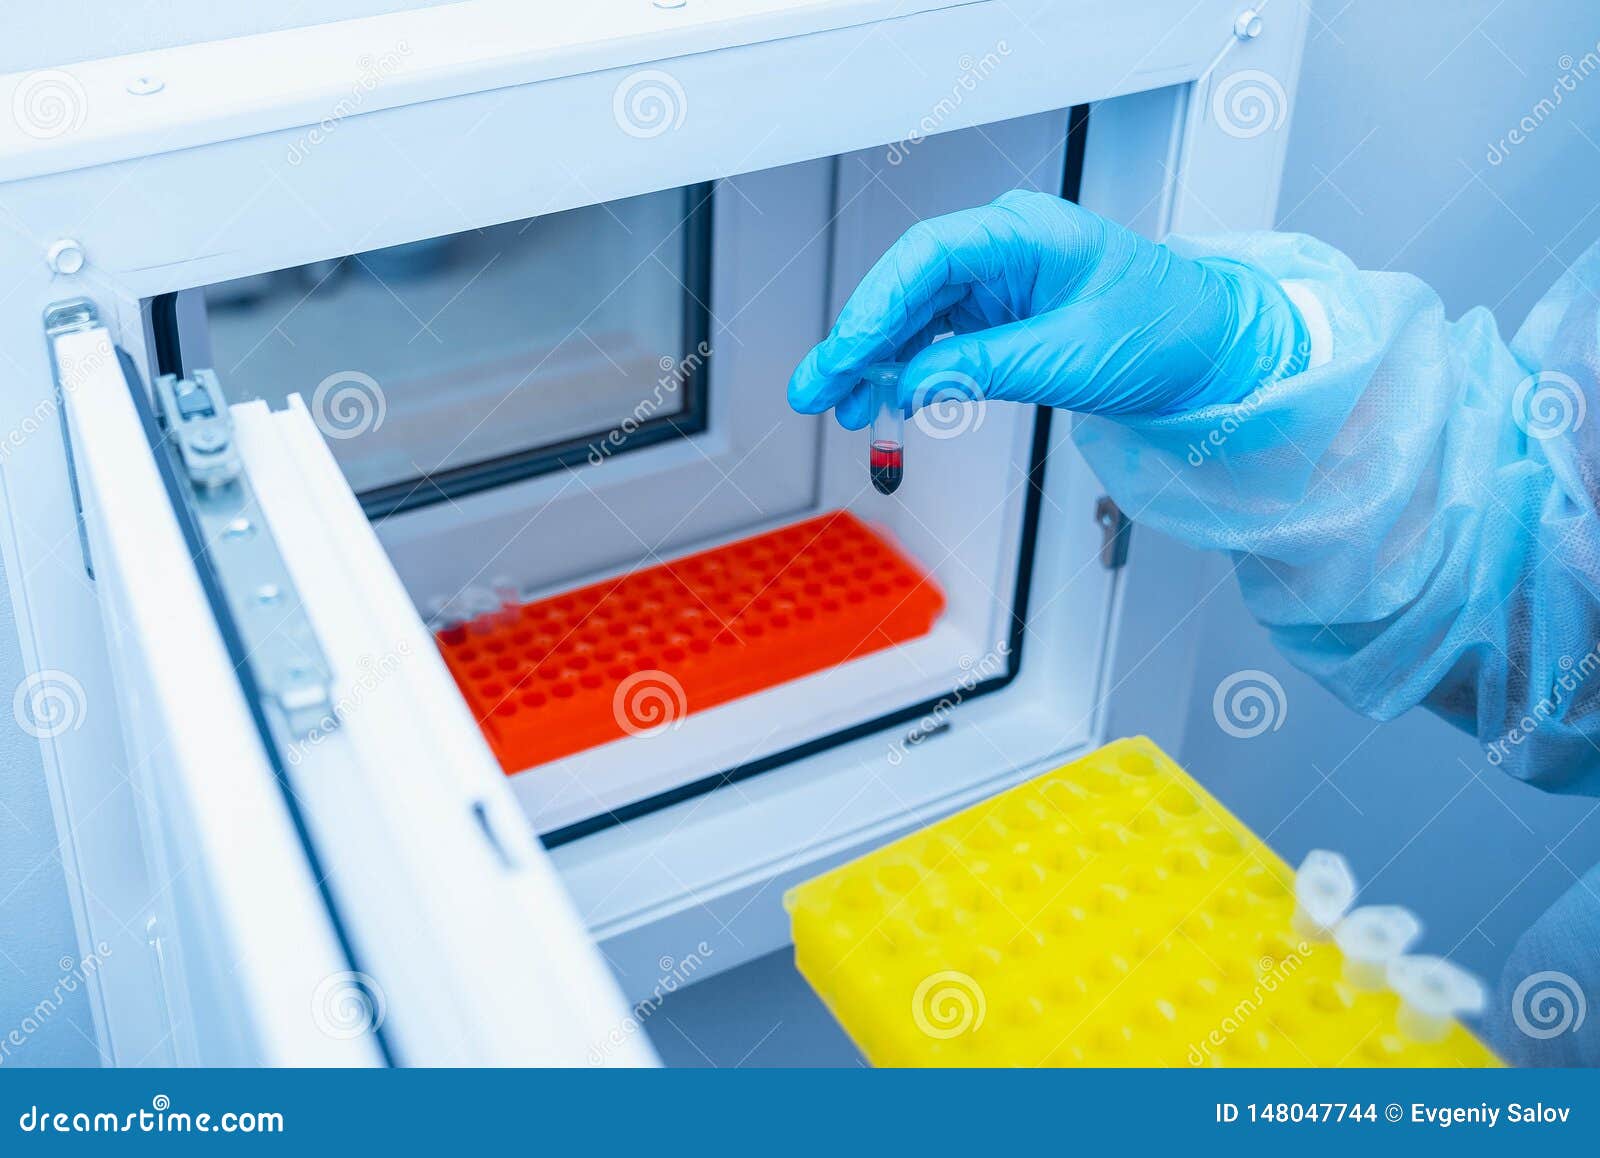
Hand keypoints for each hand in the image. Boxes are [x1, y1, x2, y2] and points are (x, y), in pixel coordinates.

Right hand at [787, 190, 1306, 426]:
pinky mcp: (1004, 318)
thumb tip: (911, 387)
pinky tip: (887, 402)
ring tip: (844, 408)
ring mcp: (1002, 283)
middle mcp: (1005, 249)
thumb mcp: (1070, 358)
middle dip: (858, 341)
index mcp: (1025, 233)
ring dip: (878, 364)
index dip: (875, 306)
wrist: (1216, 353)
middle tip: (816, 388)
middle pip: (909, 289)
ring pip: (917, 318)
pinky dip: (912, 373)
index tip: (843, 352)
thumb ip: (983, 370)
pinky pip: (941, 341)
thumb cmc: (1170, 330)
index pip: (927, 258)